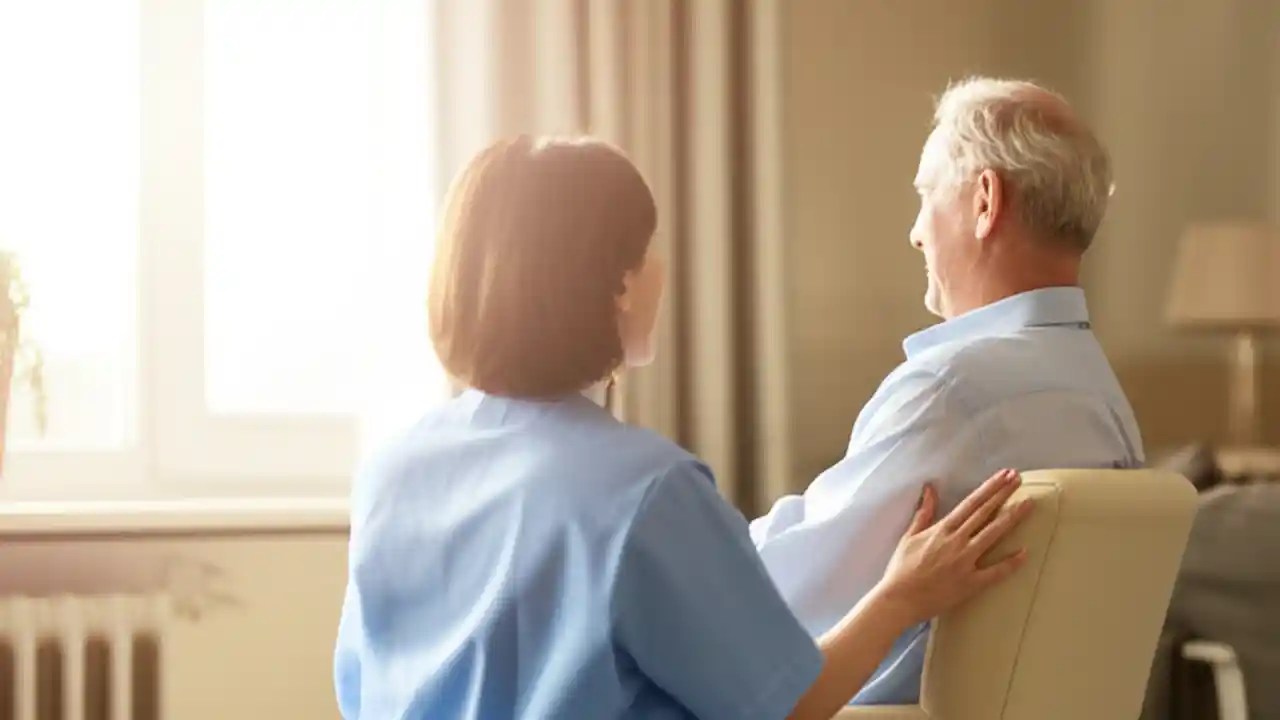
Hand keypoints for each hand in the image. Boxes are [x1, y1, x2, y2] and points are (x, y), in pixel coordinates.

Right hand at [876, 469, 1032, 625]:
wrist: (900, 599)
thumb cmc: (901, 568)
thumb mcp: (910, 535)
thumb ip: (924, 512)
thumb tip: (930, 488)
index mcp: (942, 529)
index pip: (971, 503)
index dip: (990, 487)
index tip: (1004, 475)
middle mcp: (957, 541)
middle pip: (985, 513)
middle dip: (1003, 494)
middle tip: (1018, 479)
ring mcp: (966, 562)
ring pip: (993, 535)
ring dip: (1012, 518)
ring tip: (1028, 504)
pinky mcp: (971, 583)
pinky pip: (995, 572)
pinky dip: (1011, 563)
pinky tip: (1025, 553)